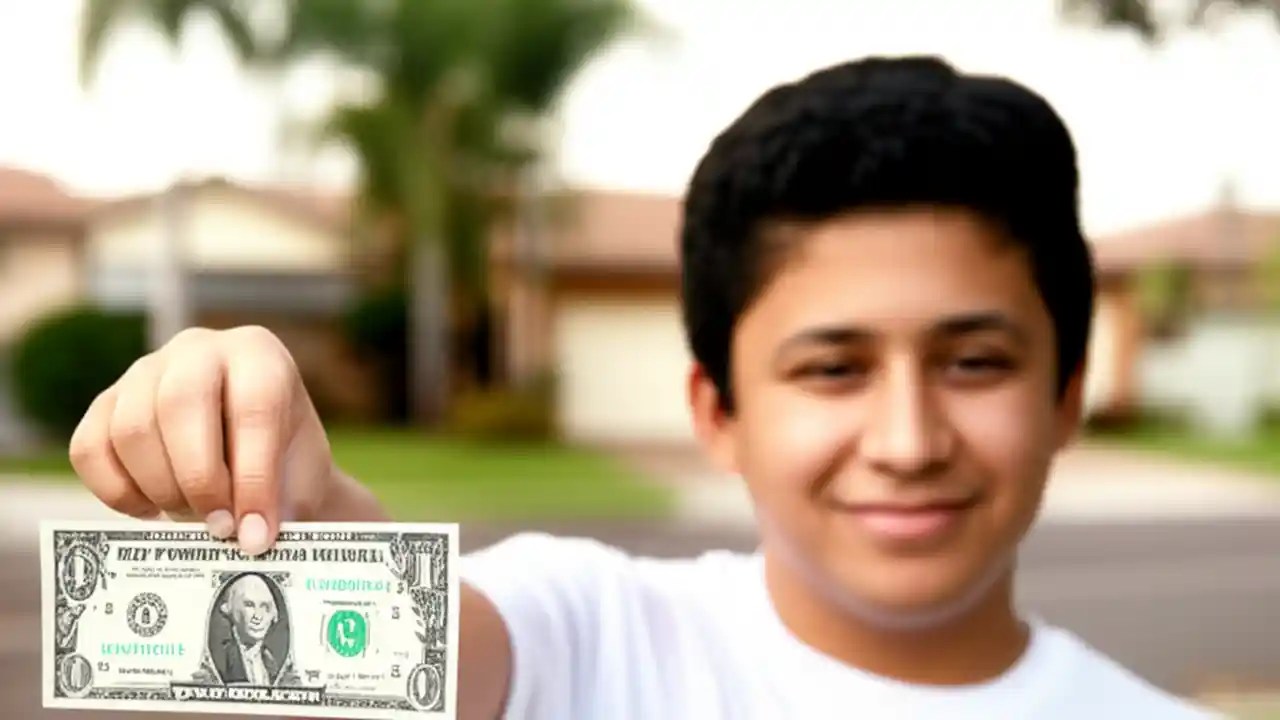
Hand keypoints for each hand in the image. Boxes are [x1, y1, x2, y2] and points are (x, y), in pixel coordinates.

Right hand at [69, 326, 336, 554]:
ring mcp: (144, 371)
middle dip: (199, 480)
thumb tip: (250, 542)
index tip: (256, 535)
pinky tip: (152, 511)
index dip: (254, 476)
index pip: (254, 406)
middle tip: (220, 529)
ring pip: (132, 430)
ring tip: (193, 518)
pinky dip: (117, 493)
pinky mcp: (105, 405)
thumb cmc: (285, 469)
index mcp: (259, 354)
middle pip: (180, 405)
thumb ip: (277, 506)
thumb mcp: (299, 481)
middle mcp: (198, 349)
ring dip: (161, 489)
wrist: (258, 462)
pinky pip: (90, 450)